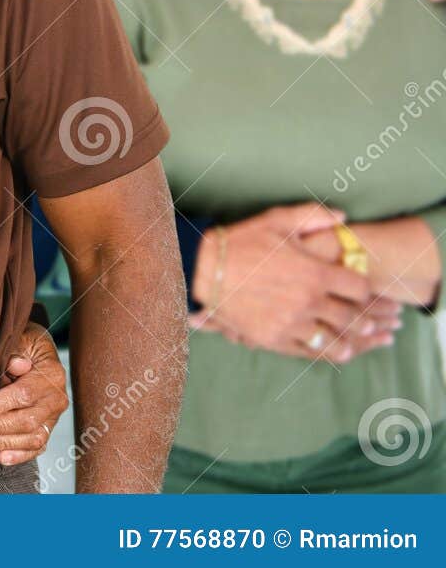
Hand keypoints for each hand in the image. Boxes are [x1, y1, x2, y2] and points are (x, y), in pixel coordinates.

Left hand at [0, 321, 68, 463]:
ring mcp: (54, 417)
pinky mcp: (48, 429)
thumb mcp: (21, 339)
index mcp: (51, 374)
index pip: (23, 395)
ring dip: (3, 443)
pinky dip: (20, 454)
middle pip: (26, 420)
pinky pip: (37, 447)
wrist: (38, 352)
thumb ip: (15, 352)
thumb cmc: (25, 344)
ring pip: (31, 436)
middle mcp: (56, 399)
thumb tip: (15, 364)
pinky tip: (1, 458)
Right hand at [190, 203, 400, 361]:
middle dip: (364, 319)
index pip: (360, 288)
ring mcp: (291, 323)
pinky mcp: (272, 338)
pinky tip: (322, 350)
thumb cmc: (240, 242)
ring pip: (334, 342)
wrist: (200, 268)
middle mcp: (309, 302)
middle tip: (368, 321)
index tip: (361, 292)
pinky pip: (306, 352)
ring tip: (349, 342)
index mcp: (316, 273)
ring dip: (345, 342)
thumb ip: (313, 215)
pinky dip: (318, 352)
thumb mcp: (276, 220)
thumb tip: (343, 216)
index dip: (365, 290)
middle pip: (352, 318)